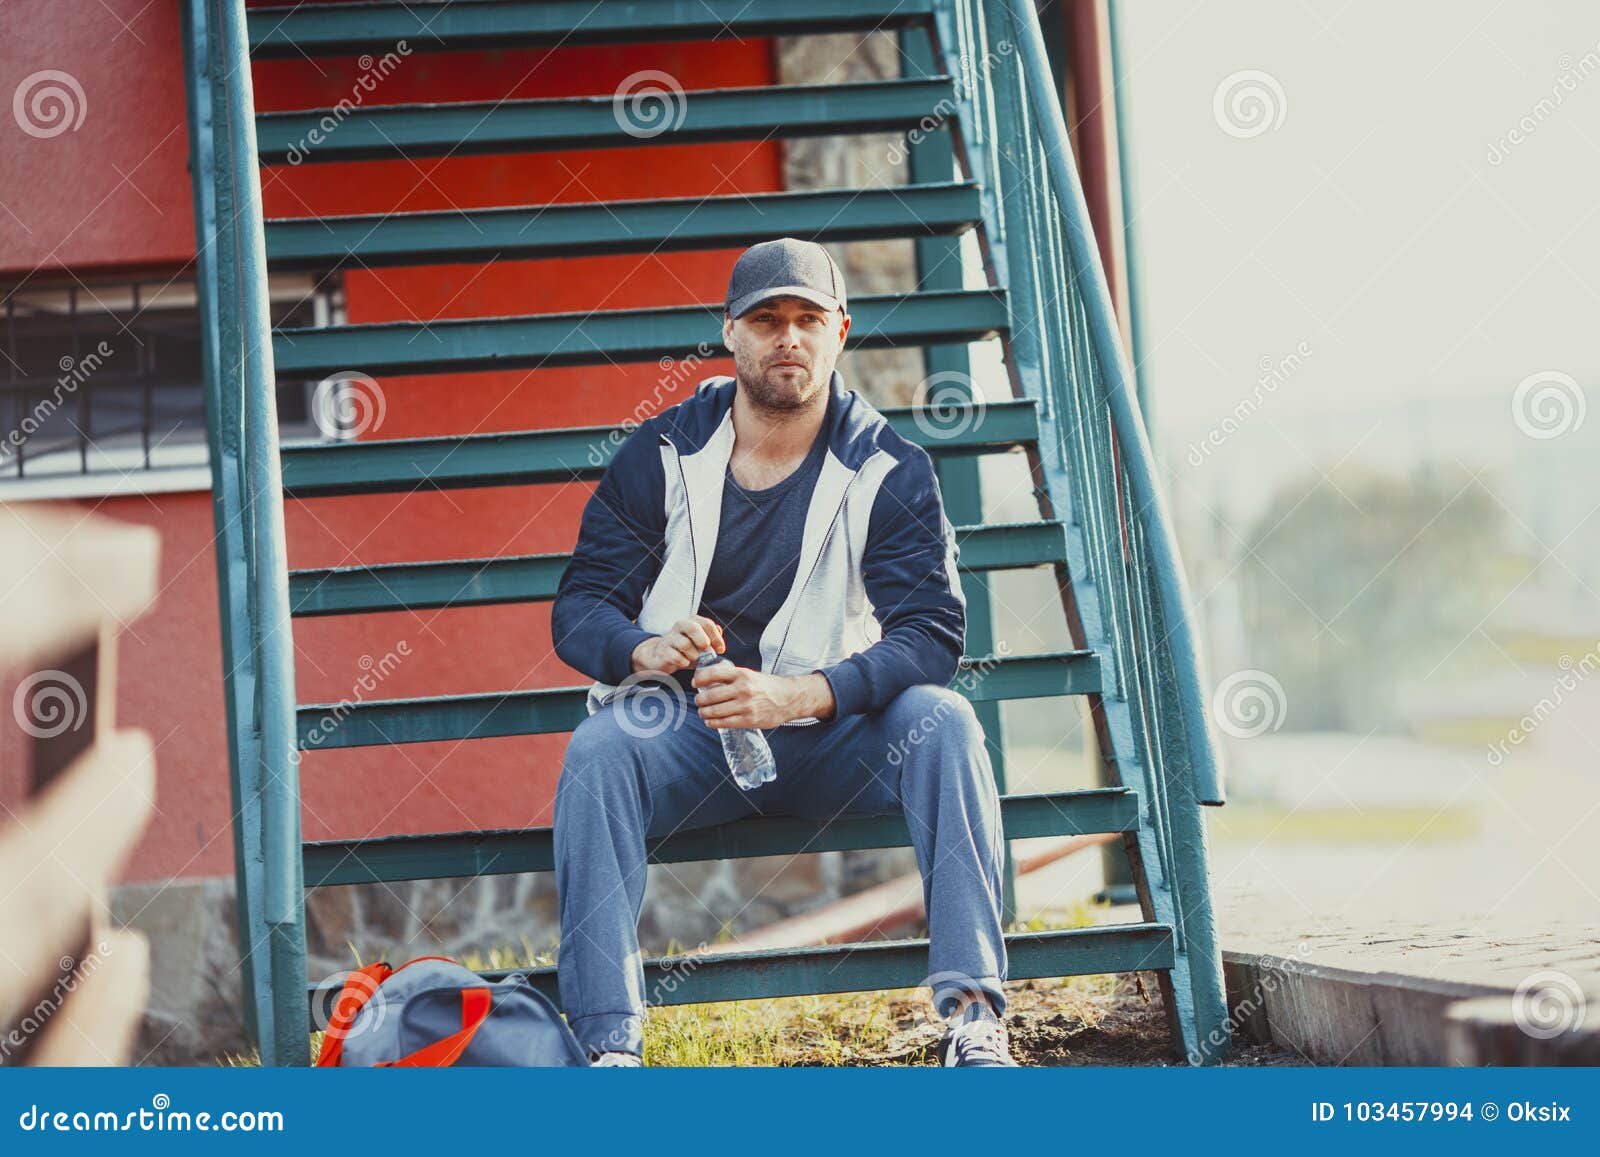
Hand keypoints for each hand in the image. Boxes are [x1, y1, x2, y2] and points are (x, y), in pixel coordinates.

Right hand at [630, 616, 724, 675]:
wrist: (662, 657)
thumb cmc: (686, 650)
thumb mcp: (701, 642)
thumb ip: (712, 636)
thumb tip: (719, 630)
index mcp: (691, 621)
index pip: (707, 623)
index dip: (716, 637)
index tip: (721, 650)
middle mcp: (679, 626)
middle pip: (693, 627)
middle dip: (703, 640)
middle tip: (706, 650)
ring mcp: (670, 638)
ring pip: (685, 644)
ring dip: (694, 655)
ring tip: (693, 658)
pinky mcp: (663, 652)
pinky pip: (677, 657)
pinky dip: (684, 662)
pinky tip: (684, 662)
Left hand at [692, 665, 835, 728]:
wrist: (788, 698)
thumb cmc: (766, 686)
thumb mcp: (749, 674)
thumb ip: (730, 677)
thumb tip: (707, 680)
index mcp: (741, 674)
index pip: (712, 674)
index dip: (699, 679)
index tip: (695, 683)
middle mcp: (742, 689)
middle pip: (709, 696)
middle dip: (699, 700)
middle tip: (698, 702)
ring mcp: (745, 706)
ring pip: (714, 711)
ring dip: (704, 713)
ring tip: (703, 712)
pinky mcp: (748, 720)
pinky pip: (723, 723)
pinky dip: (712, 722)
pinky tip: (710, 721)